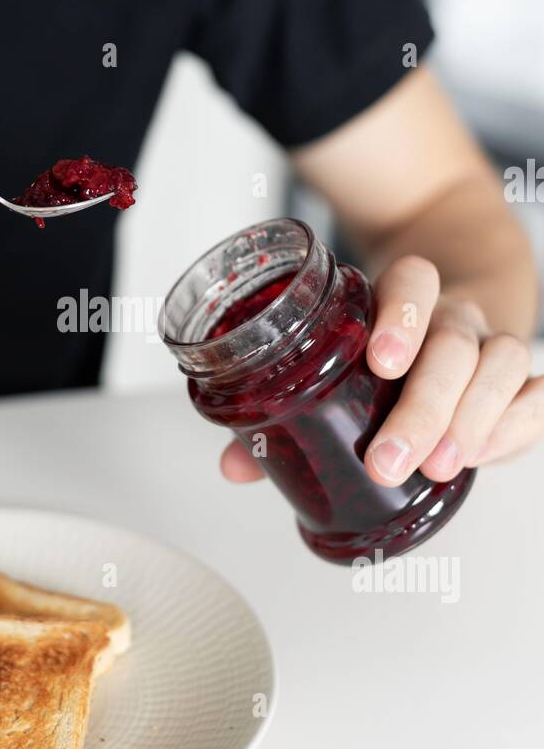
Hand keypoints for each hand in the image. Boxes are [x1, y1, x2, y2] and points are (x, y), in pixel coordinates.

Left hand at [221, 255, 542, 484]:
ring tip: (440, 467)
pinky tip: (486, 455)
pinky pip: (537, 396)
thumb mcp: (337, 357)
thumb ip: (287, 407)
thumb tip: (235, 465)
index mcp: (403, 295)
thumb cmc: (384, 345)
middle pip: (453, 343)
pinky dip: (517, 424)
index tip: (380, 363)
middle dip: (425, 405)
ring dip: (473, 420)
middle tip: (390, 459)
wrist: (463, 295)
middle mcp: (453, 314)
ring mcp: (491, 344)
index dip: (401, 317)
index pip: (413, 281)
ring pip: (503, 364)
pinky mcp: (519, 382)